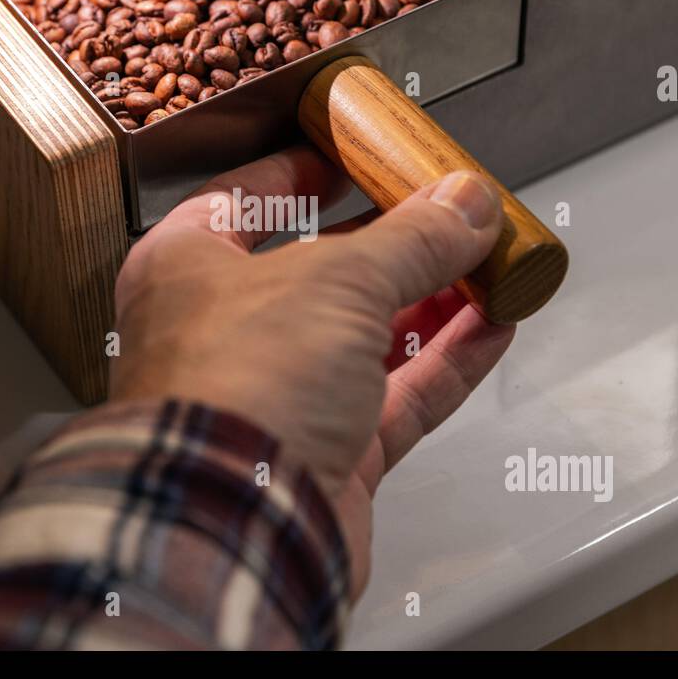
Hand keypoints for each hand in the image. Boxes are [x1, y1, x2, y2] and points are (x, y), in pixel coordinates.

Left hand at [110, 146, 513, 593]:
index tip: (355, 154)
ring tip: (488, 262)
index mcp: (186, 268)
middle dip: (392, 241)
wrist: (234, 524)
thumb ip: (410, 239)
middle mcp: (223, 332)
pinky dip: (446, 360)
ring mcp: (276, 397)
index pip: (246, 199)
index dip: (304, 171)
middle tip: (448, 211)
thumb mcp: (336, 280)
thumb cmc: (233, 392)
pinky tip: (490, 327)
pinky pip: (397, 396)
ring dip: (431, 299)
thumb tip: (461, 204)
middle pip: (320, 270)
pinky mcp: (326, 455)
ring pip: (366, 335)